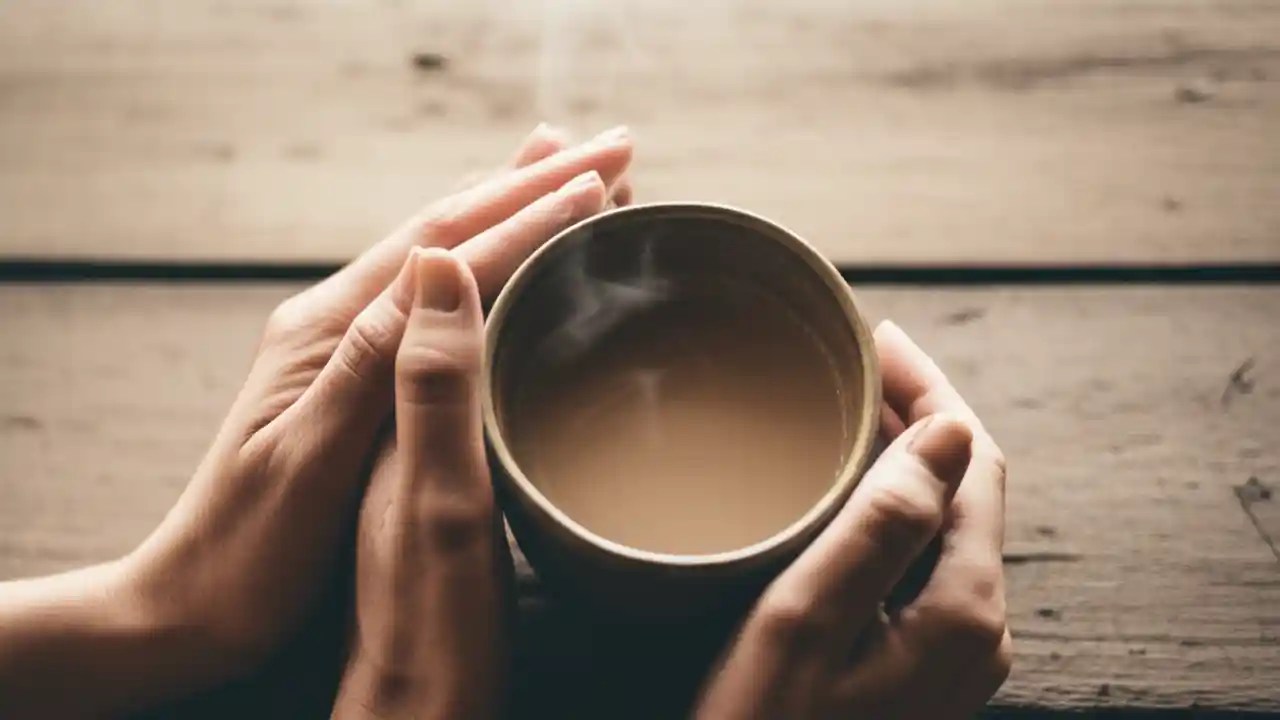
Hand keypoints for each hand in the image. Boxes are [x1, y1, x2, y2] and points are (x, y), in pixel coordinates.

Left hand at [0, 124, 632, 717]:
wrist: (190, 605)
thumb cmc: (251, 552)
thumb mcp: (313, 462)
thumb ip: (372, 366)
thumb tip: (433, 269)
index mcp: (326, 335)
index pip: (442, 253)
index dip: (525, 214)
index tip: (599, 184)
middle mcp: (331, 323)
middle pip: (443, 230)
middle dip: (529, 185)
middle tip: (609, 148)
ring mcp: (341, 346)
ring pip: (440, 254)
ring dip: (510, 206)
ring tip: (569, 171)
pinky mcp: (354, 376)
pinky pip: (433, 294)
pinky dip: (485, 257)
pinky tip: (509, 252)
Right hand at [695, 321, 1010, 718]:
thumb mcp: (803, 621)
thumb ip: (881, 525)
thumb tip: (948, 431)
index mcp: (963, 611)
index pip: (972, 462)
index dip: (930, 390)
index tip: (876, 337)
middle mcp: (978, 633)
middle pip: (968, 489)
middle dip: (921, 416)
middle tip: (857, 364)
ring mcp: (952, 656)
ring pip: (945, 525)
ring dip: (905, 461)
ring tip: (849, 411)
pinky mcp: (920, 669)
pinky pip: (923, 564)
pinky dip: (893, 510)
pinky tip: (846, 494)